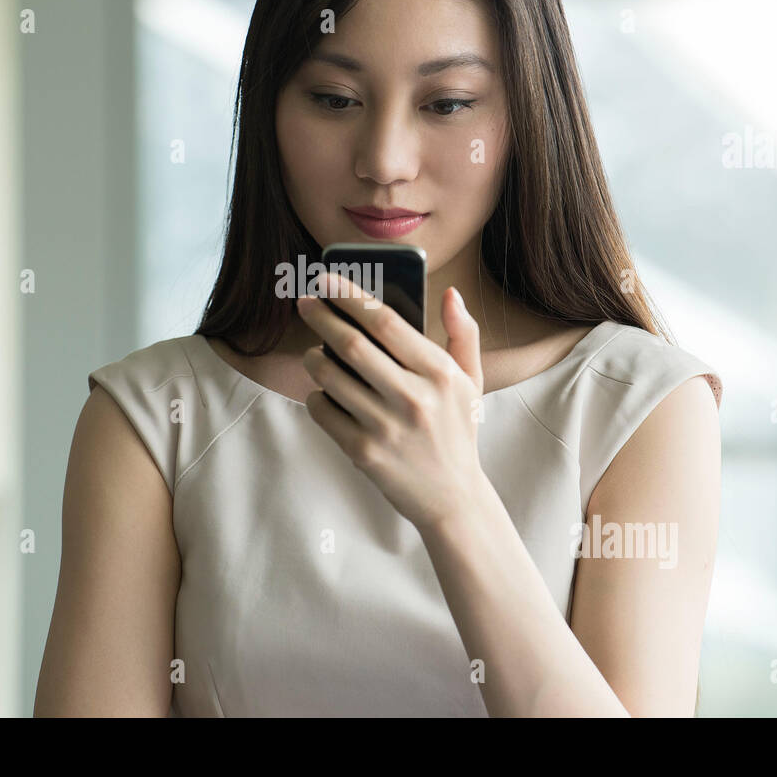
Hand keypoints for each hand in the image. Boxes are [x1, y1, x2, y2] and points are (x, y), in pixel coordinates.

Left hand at [296, 270, 489, 532]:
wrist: (453, 499)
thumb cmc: (458, 431)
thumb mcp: (471, 382)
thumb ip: (464, 335)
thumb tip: (450, 294)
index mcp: (439, 372)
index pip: (386, 321)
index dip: (350, 295)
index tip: (327, 278)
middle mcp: (413, 397)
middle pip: (351, 343)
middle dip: (321, 317)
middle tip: (305, 302)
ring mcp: (386, 427)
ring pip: (329, 376)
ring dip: (313, 358)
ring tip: (313, 352)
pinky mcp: (363, 452)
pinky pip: (322, 410)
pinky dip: (316, 396)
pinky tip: (324, 393)